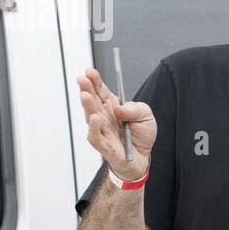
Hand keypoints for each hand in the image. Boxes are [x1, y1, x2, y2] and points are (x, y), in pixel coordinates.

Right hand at [77, 67, 155, 181]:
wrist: (142, 157)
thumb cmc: (141, 135)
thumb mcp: (146, 116)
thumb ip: (135, 108)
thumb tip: (119, 108)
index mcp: (112, 106)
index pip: (101, 90)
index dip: (95, 81)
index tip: (89, 71)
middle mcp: (103, 116)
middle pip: (92, 100)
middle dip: (86, 89)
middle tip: (82, 79)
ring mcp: (101, 129)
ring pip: (90, 116)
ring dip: (87, 105)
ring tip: (85, 95)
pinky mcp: (102, 144)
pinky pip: (95, 136)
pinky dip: (93, 127)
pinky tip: (94, 118)